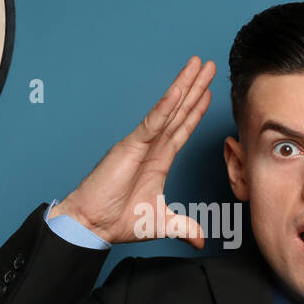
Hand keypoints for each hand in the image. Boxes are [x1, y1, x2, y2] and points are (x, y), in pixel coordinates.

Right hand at [50, 56, 215, 248]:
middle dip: (195, 88)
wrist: (93, 225)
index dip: (197, 110)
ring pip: (168, 110)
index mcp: (159, 160)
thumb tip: (201, 239)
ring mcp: (141, 143)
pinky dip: (165, 107)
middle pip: (179, 112)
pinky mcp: (130, 146)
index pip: (183, 129)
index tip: (210, 91)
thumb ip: (184, 226)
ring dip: (184, 86)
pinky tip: (178, 90)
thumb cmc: (118, 220)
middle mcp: (152, 147)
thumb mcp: (161, 223)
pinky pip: (151, 123)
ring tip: (197, 65)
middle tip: (208, 65)